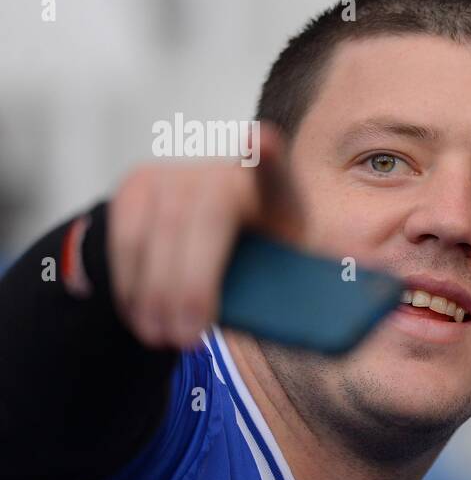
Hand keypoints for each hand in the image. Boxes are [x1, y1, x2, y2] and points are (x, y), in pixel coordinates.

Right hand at [106, 124, 300, 348]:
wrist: (215, 238)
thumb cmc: (263, 264)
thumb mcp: (288, 274)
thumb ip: (300, 285)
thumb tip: (336, 307)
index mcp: (277, 194)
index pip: (274, 168)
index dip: (266, 154)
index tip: (262, 140)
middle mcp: (226, 174)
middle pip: (203, 222)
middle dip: (191, 285)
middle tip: (186, 339)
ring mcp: (178, 174)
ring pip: (157, 234)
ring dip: (154, 295)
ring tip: (161, 338)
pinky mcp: (139, 185)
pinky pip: (125, 239)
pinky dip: (129, 284)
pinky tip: (140, 317)